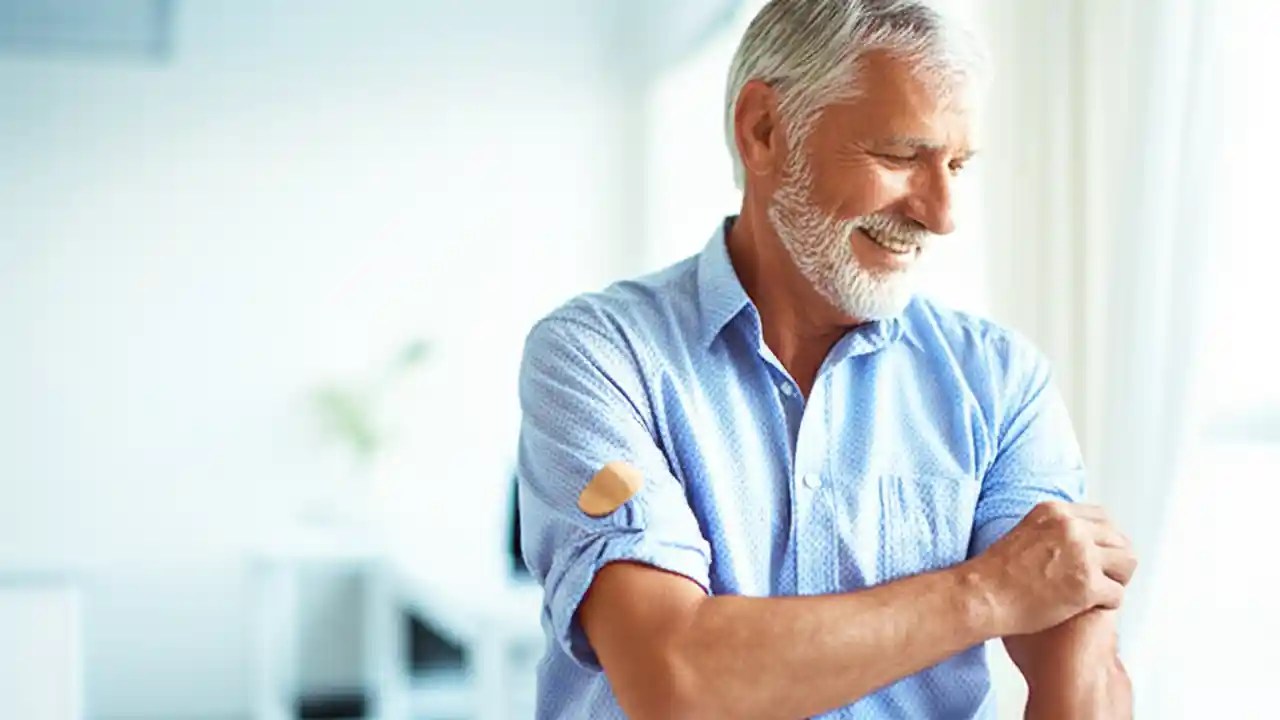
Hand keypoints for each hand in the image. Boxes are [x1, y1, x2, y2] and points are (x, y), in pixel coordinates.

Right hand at [970, 502, 1137, 636]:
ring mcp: (1081, 555)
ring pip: (1126, 563)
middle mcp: (1071, 527)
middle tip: (1105, 577)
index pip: (1103, 518)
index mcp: (1055, 512)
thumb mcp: (1024, 532)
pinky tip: (1092, 607)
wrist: (983, 596)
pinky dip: (1108, 603)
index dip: (1105, 540)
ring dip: (1117, 579)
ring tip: (1101, 592)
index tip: (1099, 555)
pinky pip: (1117, 593)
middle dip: (1115, 560)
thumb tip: (1076, 538)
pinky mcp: (1086, 585)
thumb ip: (1052, 530)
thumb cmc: (997, 574)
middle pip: (1119, 539)